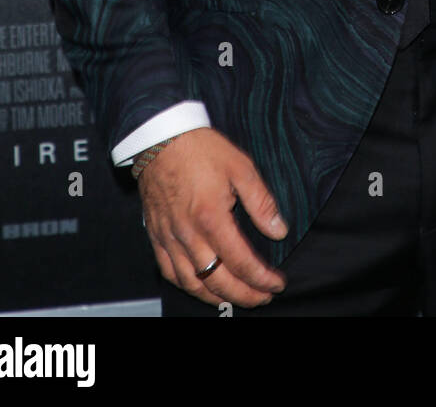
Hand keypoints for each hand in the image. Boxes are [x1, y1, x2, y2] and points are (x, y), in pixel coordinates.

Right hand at [137, 127, 288, 308]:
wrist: (161, 138)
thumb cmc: (200, 148)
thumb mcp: (240, 167)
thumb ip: (261, 202)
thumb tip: (279, 230)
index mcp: (212, 218)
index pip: (242, 263)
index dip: (262, 279)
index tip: (277, 284)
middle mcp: (189, 234)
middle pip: (218, 281)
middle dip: (245, 296)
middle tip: (263, 297)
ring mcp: (170, 238)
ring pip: (193, 283)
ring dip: (217, 298)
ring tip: (237, 298)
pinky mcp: (156, 236)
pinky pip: (170, 272)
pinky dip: (188, 286)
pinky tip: (202, 286)